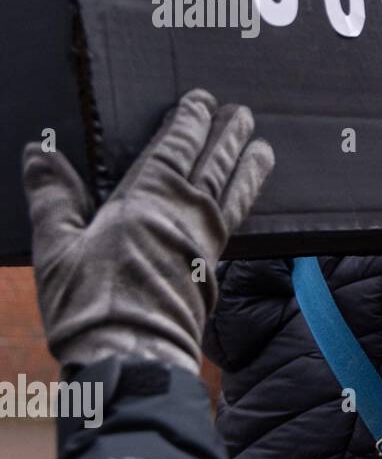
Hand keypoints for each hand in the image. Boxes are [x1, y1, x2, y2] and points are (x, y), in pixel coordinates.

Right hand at [22, 89, 274, 372]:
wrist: (132, 358)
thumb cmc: (90, 306)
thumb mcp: (56, 247)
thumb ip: (52, 198)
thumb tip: (40, 153)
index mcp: (147, 201)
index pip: (175, 148)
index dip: (189, 121)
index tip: (201, 100)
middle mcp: (184, 216)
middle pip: (214, 164)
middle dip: (228, 135)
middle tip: (243, 112)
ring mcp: (204, 244)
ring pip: (232, 192)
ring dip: (248, 166)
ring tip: (263, 147)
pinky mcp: (213, 271)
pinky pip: (234, 224)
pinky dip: (243, 204)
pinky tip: (244, 202)